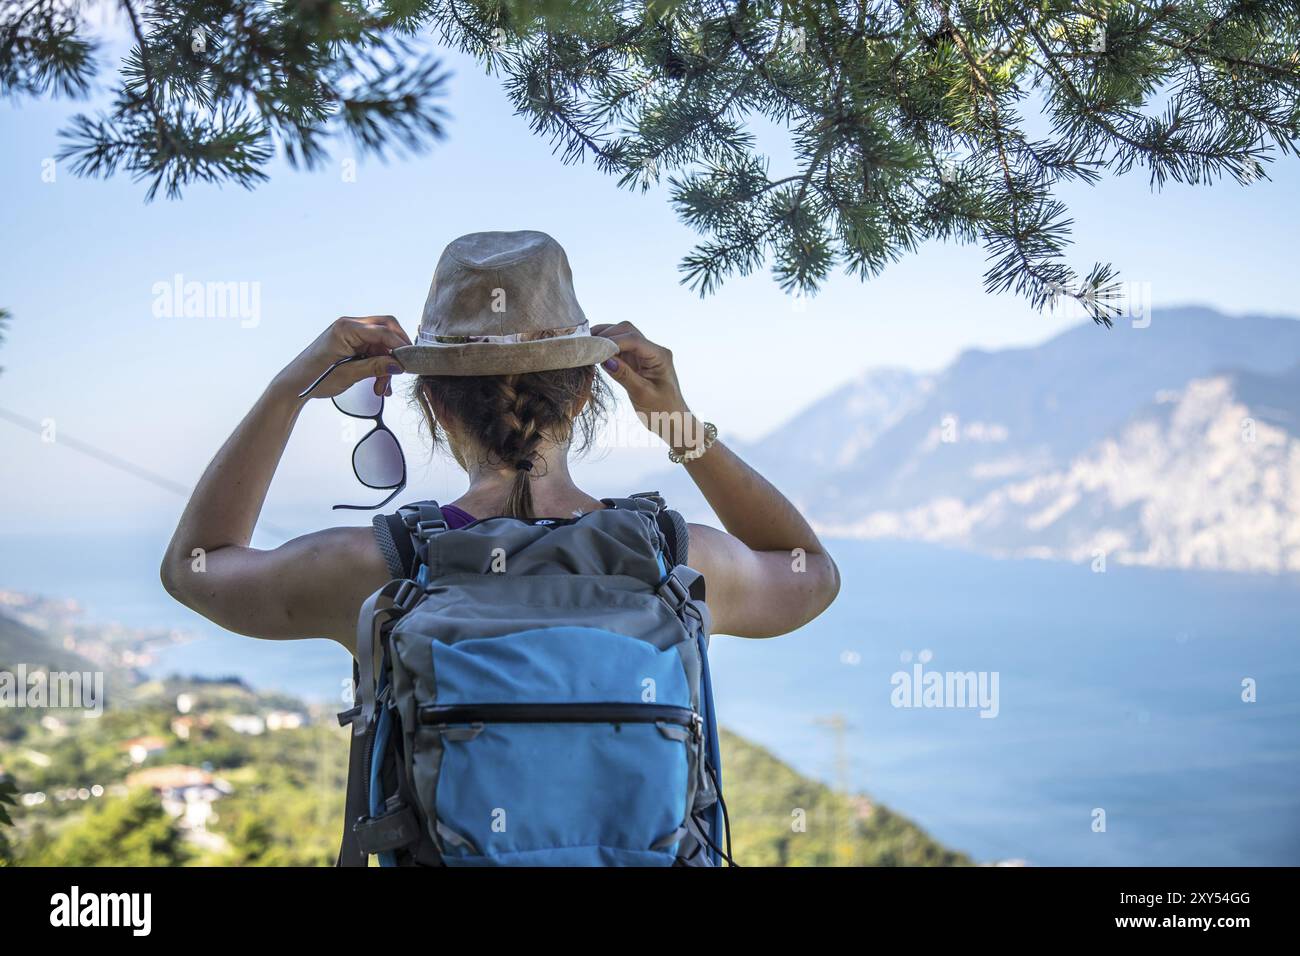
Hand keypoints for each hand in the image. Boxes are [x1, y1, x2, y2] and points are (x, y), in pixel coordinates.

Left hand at [273, 316, 410, 401]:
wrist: (295, 384)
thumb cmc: (314, 377)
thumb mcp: (348, 374)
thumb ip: (375, 367)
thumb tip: (398, 365)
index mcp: (346, 328)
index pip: (383, 331)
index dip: (400, 346)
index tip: (410, 362)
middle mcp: (350, 326)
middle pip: (386, 330)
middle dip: (396, 351)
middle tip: (402, 370)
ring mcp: (351, 334)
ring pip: (382, 344)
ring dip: (386, 364)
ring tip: (382, 388)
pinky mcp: (352, 344)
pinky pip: (374, 351)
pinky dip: (379, 366)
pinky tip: (378, 384)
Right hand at [592, 322, 698, 450]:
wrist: (672, 421)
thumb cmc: (663, 411)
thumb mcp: (643, 395)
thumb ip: (624, 375)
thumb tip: (605, 359)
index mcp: (659, 356)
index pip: (633, 339)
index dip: (611, 340)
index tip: (593, 348)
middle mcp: (653, 350)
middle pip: (627, 331)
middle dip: (606, 335)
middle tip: (586, 346)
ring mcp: (644, 355)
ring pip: (622, 337)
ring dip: (604, 340)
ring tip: (587, 349)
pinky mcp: (636, 362)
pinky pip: (619, 349)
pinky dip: (606, 349)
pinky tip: (595, 355)